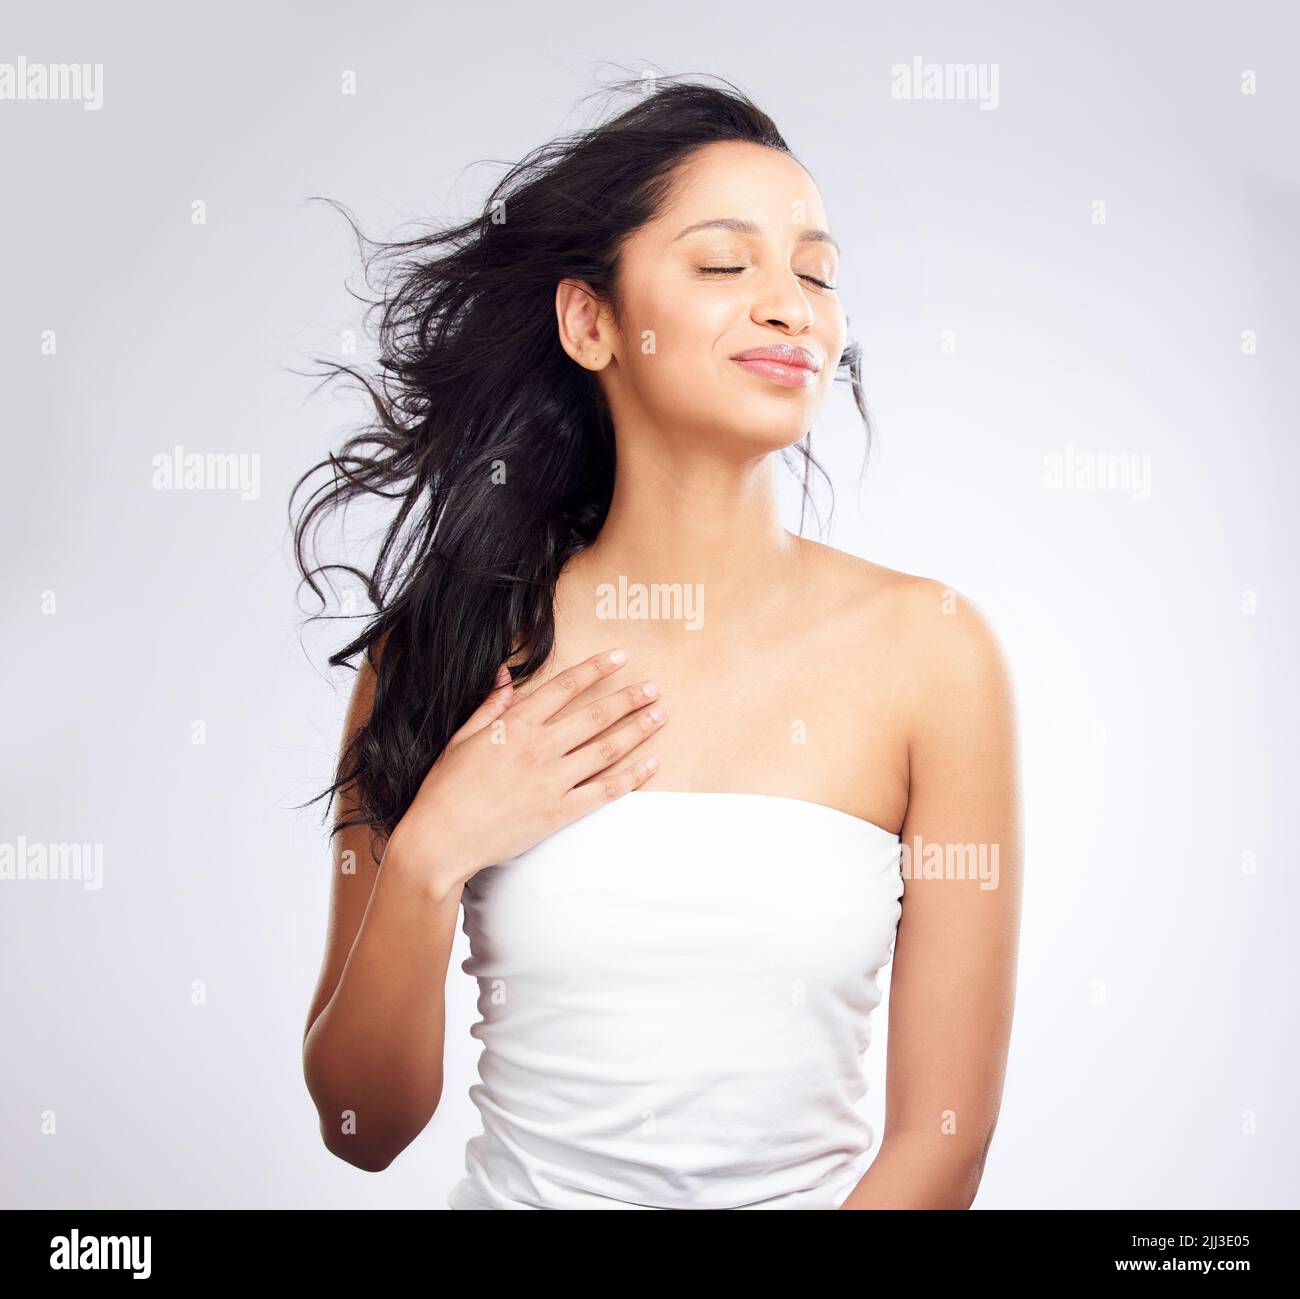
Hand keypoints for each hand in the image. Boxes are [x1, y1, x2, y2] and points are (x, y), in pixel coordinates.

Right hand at [387, 648, 665, 892]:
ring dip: (637, 730)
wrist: (441, 839)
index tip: (620, 657)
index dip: (595, 669)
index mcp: (515, 725)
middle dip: (628, 699)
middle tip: (654, 688)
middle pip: (595, 716)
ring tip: (659, 716)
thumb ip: (490, 706)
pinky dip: (631, 777)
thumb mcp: (463, 737)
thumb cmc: (446, 788)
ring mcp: (552, 781)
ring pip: (606, 750)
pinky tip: (650, 764)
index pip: (564, 687)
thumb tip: (505, 675)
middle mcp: (539, 748)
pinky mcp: (559, 813)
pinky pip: (603, 792)